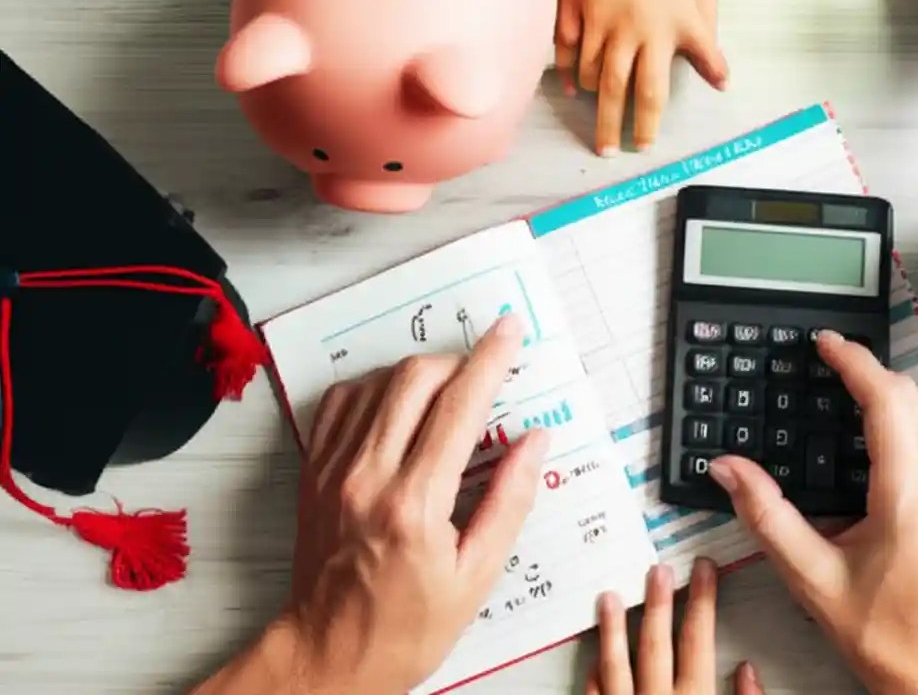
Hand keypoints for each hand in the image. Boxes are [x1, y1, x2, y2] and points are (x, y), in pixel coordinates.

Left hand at [192, 315, 548, 694]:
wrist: (330, 653)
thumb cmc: (406, 626)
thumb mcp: (477, 576)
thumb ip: (509, 501)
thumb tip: (533, 442)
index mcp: (415, 505)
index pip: (459, 408)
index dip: (490, 361)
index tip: (509, 333)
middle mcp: (368, 477)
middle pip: (414, 379)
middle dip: (458, 362)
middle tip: (484, 374)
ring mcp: (333, 471)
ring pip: (377, 383)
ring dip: (419, 374)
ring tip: (447, 395)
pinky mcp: (314, 472)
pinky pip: (342, 403)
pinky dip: (376, 390)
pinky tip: (398, 407)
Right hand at [555, 0, 728, 155]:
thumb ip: (707, 41)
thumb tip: (723, 80)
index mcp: (663, 30)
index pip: (655, 89)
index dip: (649, 122)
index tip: (644, 145)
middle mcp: (629, 30)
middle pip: (617, 89)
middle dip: (611, 125)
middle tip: (607, 153)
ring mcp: (597, 18)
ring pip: (589, 69)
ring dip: (594, 96)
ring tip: (597, 116)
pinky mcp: (573, 4)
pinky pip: (565, 46)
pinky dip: (567, 69)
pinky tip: (571, 86)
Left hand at [589, 558, 763, 694]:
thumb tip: (748, 670)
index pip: (698, 641)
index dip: (702, 601)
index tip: (703, 569)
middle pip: (655, 644)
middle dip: (658, 603)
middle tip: (658, 570)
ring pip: (615, 665)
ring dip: (612, 629)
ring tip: (609, 598)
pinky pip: (593, 694)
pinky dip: (594, 674)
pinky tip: (594, 656)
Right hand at [708, 332, 917, 694]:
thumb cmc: (883, 634)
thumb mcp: (810, 577)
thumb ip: (766, 516)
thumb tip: (730, 469)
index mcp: (907, 499)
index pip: (887, 403)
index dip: (854, 363)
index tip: (827, 344)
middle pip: (913, 397)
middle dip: (870, 370)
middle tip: (830, 360)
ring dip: (893, 392)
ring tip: (850, 389)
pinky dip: (910, 418)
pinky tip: (880, 434)